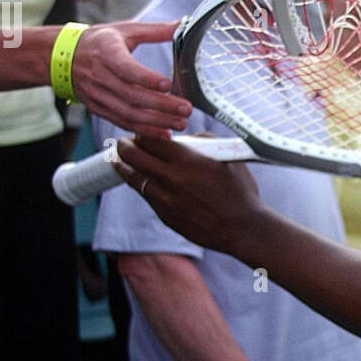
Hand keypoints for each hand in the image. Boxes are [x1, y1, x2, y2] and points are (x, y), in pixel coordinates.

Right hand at [72, 22, 191, 136]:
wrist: (61, 56)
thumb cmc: (98, 42)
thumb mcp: (124, 30)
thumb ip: (154, 30)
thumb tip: (182, 24)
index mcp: (107, 53)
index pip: (126, 69)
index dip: (146, 78)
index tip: (167, 85)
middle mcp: (100, 76)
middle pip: (132, 96)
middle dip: (161, 106)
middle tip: (186, 109)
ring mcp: (98, 95)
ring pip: (128, 113)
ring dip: (156, 122)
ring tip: (180, 123)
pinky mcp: (98, 108)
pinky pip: (122, 122)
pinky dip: (143, 130)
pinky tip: (163, 133)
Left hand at [114, 134, 262, 254]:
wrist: (243, 229)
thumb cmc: (240, 192)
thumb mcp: (229, 158)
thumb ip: (205, 142)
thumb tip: (186, 138)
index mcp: (188, 161)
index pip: (151, 140)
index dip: (142, 133)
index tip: (140, 132)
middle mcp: (172, 180)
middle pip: (135, 157)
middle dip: (124, 146)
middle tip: (122, 143)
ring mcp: (166, 200)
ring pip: (134, 179)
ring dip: (124, 167)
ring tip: (118, 161)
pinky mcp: (166, 216)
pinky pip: (146, 196)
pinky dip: (139, 185)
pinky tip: (137, 179)